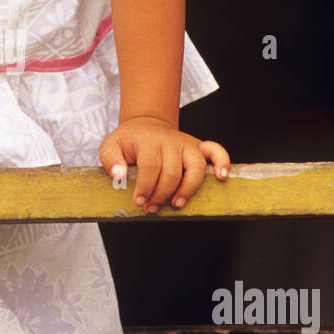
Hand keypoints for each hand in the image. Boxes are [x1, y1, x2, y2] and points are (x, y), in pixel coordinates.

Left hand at [100, 116, 229, 213]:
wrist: (146, 125)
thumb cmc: (129, 141)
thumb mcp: (110, 146)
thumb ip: (111, 160)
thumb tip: (119, 176)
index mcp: (149, 141)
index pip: (150, 166)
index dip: (145, 187)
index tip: (139, 201)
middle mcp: (171, 141)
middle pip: (172, 171)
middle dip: (161, 194)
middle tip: (151, 207)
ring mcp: (187, 143)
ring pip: (195, 166)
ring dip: (188, 188)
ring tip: (176, 203)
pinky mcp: (199, 146)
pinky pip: (216, 150)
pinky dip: (222, 162)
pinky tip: (221, 177)